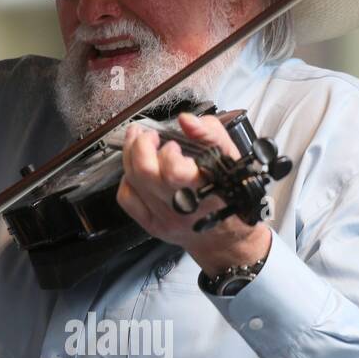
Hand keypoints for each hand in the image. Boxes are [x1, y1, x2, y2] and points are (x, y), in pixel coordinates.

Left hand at [116, 111, 272, 277]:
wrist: (226, 238)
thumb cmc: (231, 196)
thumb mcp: (231, 158)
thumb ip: (211, 133)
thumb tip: (186, 120)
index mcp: (203, 188)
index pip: (173, 171)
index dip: (168, 152)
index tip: (174, 145)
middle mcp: (181, 206)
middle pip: (144, 173)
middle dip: (141, 145)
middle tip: (149, 136)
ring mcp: (164, 218)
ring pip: (132, 181)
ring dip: (130, 155)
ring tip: (138, 142)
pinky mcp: (152, 225)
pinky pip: (127, 199)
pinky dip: (127, 180)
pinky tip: (136, 171)